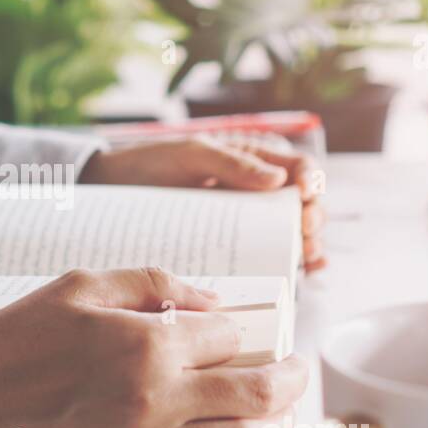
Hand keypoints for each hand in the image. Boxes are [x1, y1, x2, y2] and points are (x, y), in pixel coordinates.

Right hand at [0, 268, 309, 427]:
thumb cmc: (15, 341)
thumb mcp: (80, 284)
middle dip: (286, 377)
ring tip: (279, 410)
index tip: (237, 328)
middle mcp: (156, 397)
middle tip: (294, 369)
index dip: (239, 328)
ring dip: (274, 425)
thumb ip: (152, 284)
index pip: (225, 335)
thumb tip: (208, 301)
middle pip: (254, 391)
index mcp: (145, 342)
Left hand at [79, 137, 325, 270]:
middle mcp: (257, 190)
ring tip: (309, 258)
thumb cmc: (152, 163)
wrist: (114, 189)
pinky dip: (292, 263)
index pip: (298, 168)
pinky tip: (305, 272)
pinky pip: (268, 255)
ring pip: (292, 233)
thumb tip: (278, 180)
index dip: (312, 182)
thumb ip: (230, 162)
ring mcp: (246, 220)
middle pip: (302, 206)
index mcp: (254, 158)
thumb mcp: (190, 154)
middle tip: (307, 235)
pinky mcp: (231, 245)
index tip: (307, 198)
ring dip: (309, 246)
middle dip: (313, 220)